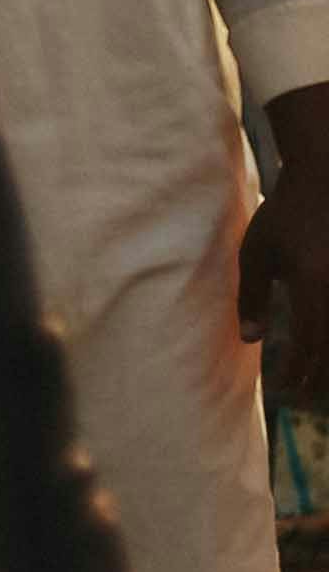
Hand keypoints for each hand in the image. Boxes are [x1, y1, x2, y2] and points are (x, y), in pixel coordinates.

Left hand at [237, 135, 328, 388]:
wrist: (327, 176)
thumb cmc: (286, 214)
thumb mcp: (257, 251)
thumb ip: (251, 296)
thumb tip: (250, 341)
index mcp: (313, 283)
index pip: (311, 344)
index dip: (299, 373)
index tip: (284, 389)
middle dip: (322, 378)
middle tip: (305, 395)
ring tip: (317, 379)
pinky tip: (323, 345)